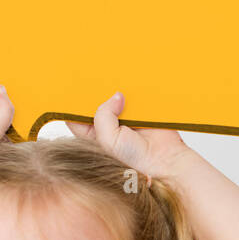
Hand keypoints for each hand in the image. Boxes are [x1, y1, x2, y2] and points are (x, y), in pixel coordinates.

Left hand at [65, 91, 194, 177]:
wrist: (167, 160)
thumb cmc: (137, 160)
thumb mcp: (108, 140)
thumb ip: (103, 116)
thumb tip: (115, 96)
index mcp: (96, 137)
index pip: (77, 118)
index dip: (73, 106)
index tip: (71, 91)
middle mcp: (109, 126)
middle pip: (96, 104)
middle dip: (95, 94)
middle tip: (93, 80)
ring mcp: (126, 118)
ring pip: (115, 98)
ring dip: (116, 92)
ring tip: (113, 78)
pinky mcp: (142, 111)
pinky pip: (135, 96)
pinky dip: (134, 91)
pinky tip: (131, 87)